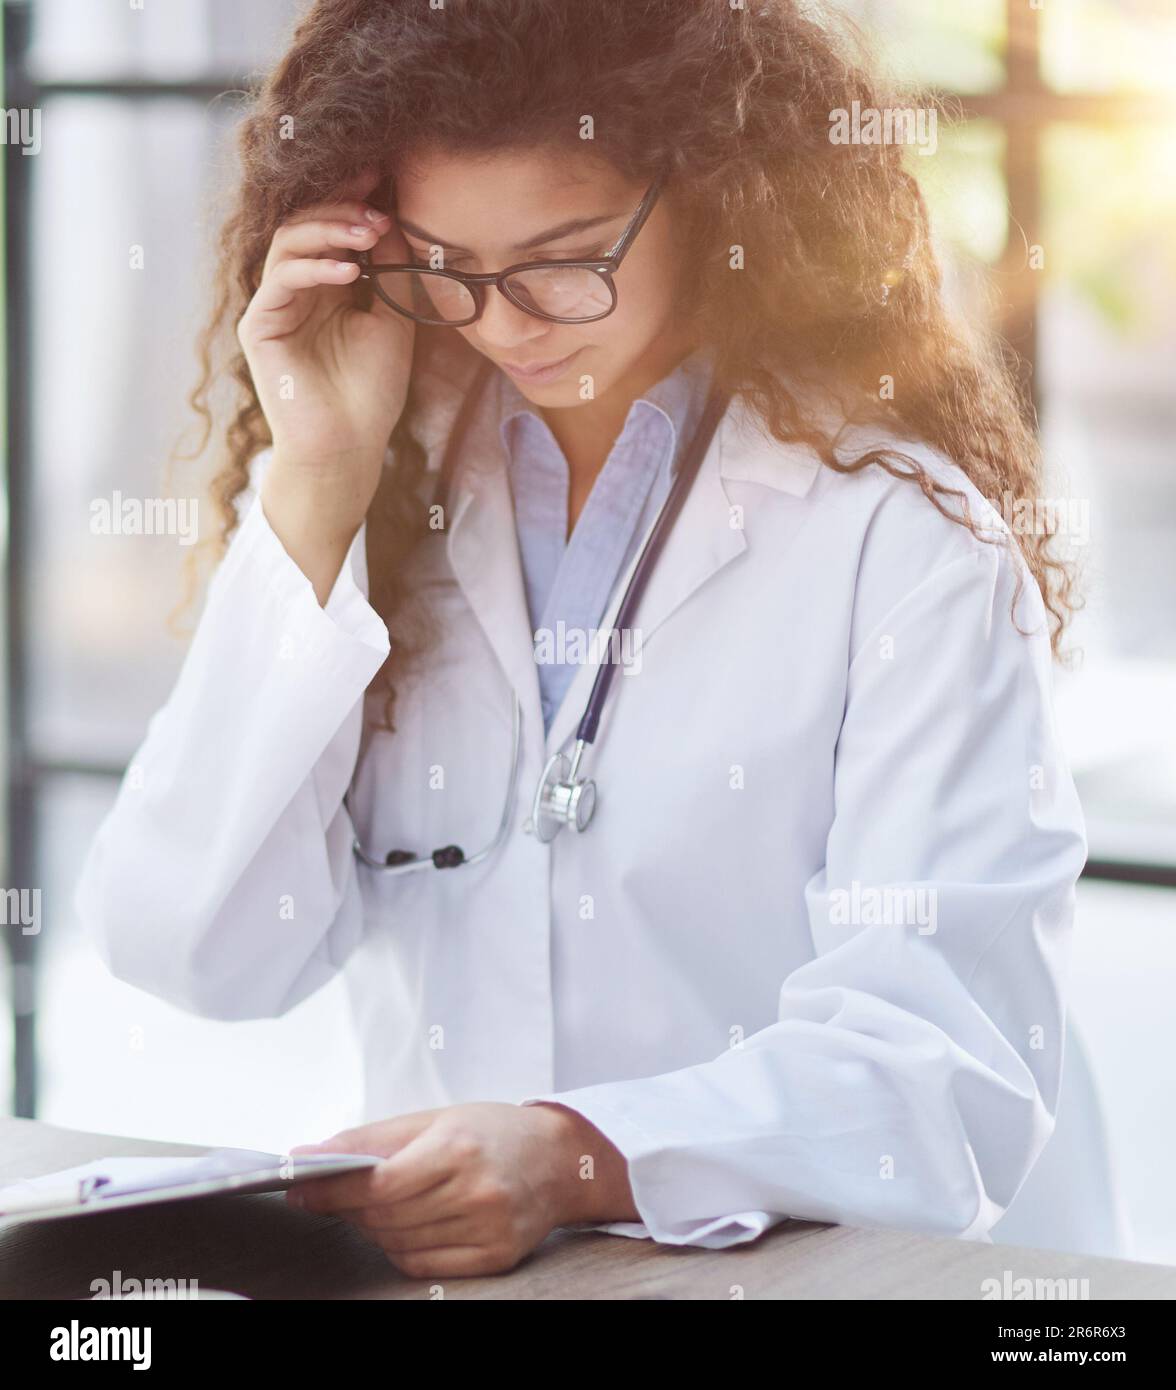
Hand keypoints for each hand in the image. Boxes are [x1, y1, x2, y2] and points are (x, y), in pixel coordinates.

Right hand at [237, 169, 414, 533]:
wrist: (349, 446)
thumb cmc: (372, 392)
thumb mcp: (394, 317)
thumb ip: (390, 268)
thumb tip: (389, 215)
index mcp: (328, 284)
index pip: (333, 225)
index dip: (354, 195)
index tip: (386, 173)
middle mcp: (297, 288)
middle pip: (307, 222)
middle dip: (343, 203)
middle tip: (378, 197)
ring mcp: (275, 304)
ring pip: (290, 242)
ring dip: (331, 228)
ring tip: (369, 231)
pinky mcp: (259, 325)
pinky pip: (281, 278)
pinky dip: (316, 266)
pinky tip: (352, 269)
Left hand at [287, 1102, 638, 1277]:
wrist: (559, 1158)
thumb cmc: (493, 1131)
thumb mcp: (434, 1118)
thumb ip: (370, 1139)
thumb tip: (311, 1154)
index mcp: (458, 1148)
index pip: (379, 1183)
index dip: (332, 1190)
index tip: (301, 1189)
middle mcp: (476, 1191)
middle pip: (384, 1215)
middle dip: (348, 1207)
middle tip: (332, 1192)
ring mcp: (488, 1229)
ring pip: (398, 1243)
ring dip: (374, 1227)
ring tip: (378, 1204)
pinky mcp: (495, 1257)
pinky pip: (423, 1264)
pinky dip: (401, 1248)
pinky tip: (405, 1226)